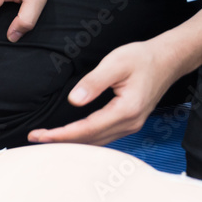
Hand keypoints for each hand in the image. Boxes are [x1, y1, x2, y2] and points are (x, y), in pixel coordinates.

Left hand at [28, 41, 174, 145]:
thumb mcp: (116, 63)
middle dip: (61, 141)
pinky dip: (83, 139)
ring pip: (96, 142)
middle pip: (90, 140)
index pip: (87, 129)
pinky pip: (102, 137)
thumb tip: (74, 100)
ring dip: (70, 143)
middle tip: (34, 138)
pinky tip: (68, 136)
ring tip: (46, 140)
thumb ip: (94, 82)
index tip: (40, 135)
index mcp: (126, 110)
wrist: (168, 59)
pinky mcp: (128, 123)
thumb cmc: (142, 58)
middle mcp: (130, 123)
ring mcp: (130, 125)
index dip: (62, 134)